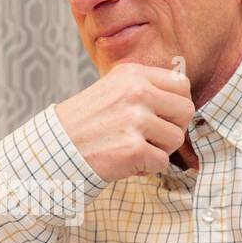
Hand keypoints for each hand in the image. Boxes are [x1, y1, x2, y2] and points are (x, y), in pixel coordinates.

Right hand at [54, 63, 194, 181]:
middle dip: (173, 128)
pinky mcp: (133, 149)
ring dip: (159, 150)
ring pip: (176, 139)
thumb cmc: (87, 123)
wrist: (56, 148)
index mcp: (133, 74)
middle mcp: (136, 92)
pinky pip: (162, 162)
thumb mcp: (113, 89)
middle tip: (151, 137)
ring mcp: (135, 120)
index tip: (162, 117)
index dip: (176, 104)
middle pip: (186, 110)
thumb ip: (145, 87)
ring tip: (134, 149)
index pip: (181, 84)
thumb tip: (183, 97)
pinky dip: (147, 168)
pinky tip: (127, 163)